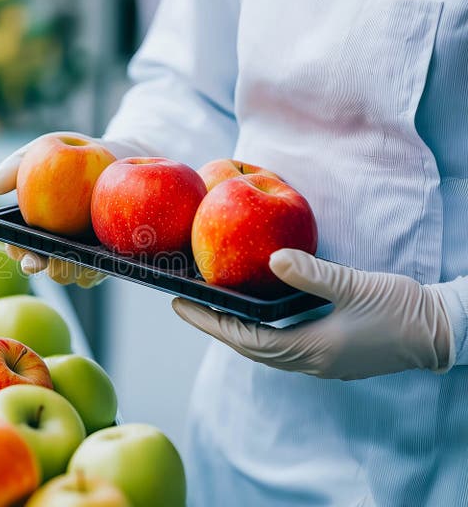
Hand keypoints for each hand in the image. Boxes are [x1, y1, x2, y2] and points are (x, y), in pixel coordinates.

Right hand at [0, 132, 149, 288]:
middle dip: (41, 267)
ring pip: (75, 276)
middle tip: (40, 261)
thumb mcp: (44, 148)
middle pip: (46, 267)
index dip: (16, 250)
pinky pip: (103, 269)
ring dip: (71, 272)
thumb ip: (16, 164)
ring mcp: (85, 254)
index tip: (16, 246)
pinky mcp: (109, 256)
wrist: (119, 154)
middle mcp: (60, 247)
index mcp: (37, 229)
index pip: (20, 247)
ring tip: (70, 261)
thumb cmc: (74, 151)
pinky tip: (100, 258)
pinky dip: (101, 266)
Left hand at [172, 248, 452, 379]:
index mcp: (311, 349)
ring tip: (212, 309)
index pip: (245, 339)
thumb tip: (272, 259)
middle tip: (186, 304)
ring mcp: (320, 362)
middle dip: (215, 326)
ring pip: (264, 350)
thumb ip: (312, 274)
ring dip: (235, 331)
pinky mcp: (329, 355)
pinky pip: (280, 347)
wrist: (441, 332)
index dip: (209, 322)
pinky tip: (255, 316)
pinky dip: (259, 332)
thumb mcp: (355, 285)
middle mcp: (310, 362)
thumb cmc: (401, 309)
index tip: (180, 304)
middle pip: (248, 347)